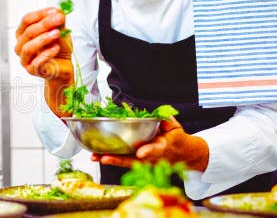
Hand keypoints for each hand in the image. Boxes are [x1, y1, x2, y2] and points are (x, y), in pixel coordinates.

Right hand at [14, 7, 73, 81]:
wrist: (63, 65)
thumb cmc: (57, 48)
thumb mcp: (60, 31)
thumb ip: (58, 22)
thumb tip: (58, 12)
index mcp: (23, 33)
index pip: (27, 20)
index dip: (40, 14)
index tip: (55, 11)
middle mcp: (20, 46)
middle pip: (28, 32)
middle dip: (44, 24)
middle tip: (58, 19)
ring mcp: (24, 59)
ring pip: (28, 48)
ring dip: (43, 39)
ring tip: (57, 33)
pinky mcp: (31, 70)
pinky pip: (36, 63)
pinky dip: (47, 54)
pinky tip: (56, 48)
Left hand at [90, 117, 209, 171]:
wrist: (181, 154)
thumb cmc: (176, 139)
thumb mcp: (175, 128)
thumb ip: (168, 121)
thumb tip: (162, 115)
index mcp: (163, 147)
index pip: (156, 150)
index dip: (149, 151)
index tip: (141, 153)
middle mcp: (151, 157)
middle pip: (134, 160)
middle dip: (118, 159)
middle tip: (105, 158)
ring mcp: (143, 162)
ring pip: (125, 162)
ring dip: (110, 159)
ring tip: (95, 157)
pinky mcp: (136, 161)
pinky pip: (122, 160)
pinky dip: (110, 158)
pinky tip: (96, 156)